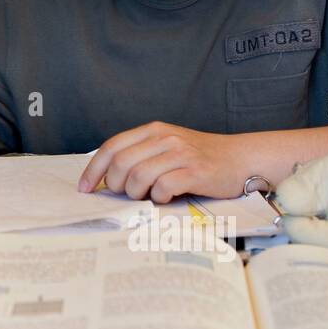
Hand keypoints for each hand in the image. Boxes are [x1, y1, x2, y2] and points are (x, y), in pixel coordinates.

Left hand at [77, 122, 251, 201]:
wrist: (242, 159)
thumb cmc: (201, 158)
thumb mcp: (168, 146)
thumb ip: (141, 155)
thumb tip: (106, 178)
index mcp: (154, 130)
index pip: (112, 147)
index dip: (94, 169)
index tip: (85, 188)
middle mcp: (165, 138)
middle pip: (121, 164)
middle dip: (115, 185)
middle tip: (125, 194)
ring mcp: (180, 154)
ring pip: (138, 176)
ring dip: (136, 193)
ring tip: (147, 196)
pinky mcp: (195, 172)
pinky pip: (163, 188)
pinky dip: (158, 198)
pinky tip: (166, 197)